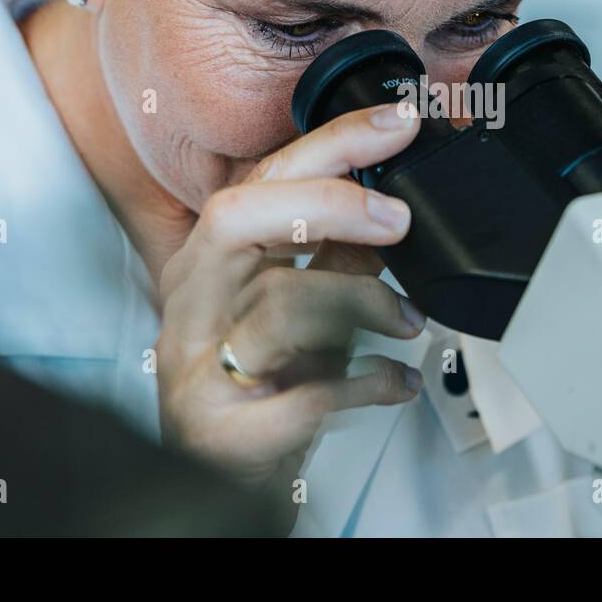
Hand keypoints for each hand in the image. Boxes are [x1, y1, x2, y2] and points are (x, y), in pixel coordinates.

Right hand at [153, 102, 426, 533]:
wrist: (222, 478)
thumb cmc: (263, 384)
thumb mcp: (300, 305)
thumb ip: (336, 256)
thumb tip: (392, 203)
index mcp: (211, 259)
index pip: (264, 177)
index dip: (332, 142)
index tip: (397, 123)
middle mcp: (192, 300)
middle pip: (240, 216)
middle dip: (330, 204)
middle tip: (398, 220)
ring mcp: (197, 362)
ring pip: (278, 302)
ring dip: (364, 303)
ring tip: (408, 323)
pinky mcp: (220, 426)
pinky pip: (307, 394)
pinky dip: (366, 384)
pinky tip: (396, 383)